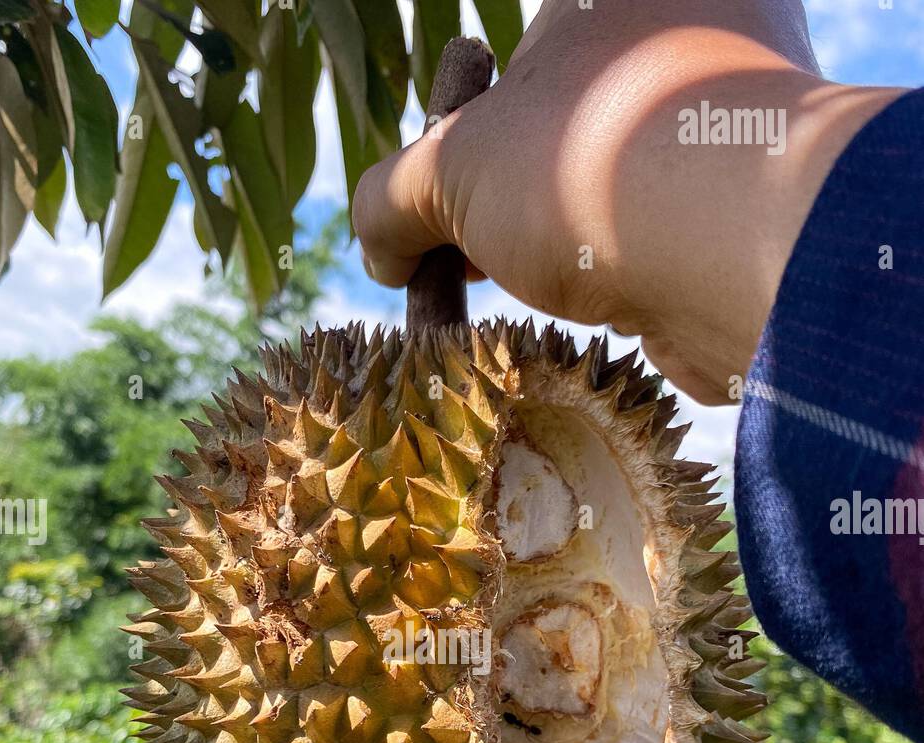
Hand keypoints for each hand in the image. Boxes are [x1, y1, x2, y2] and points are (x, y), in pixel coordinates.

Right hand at [353, 0, 902, 403]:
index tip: (438, 204)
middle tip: (462, 259)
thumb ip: (391, 196)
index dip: (465, 133)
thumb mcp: (452, 168)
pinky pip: (659, 241)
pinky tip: (585, 313)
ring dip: (550, 248)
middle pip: (566, 127)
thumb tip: (379, 248)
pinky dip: (611, 281)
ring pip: (611, 189)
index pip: (526, 57)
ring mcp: (734, 128)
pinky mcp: (751, 217)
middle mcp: (695, 41)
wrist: (739, 255)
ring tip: (518, 291)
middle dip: (502, 202)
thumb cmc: (591, 170)